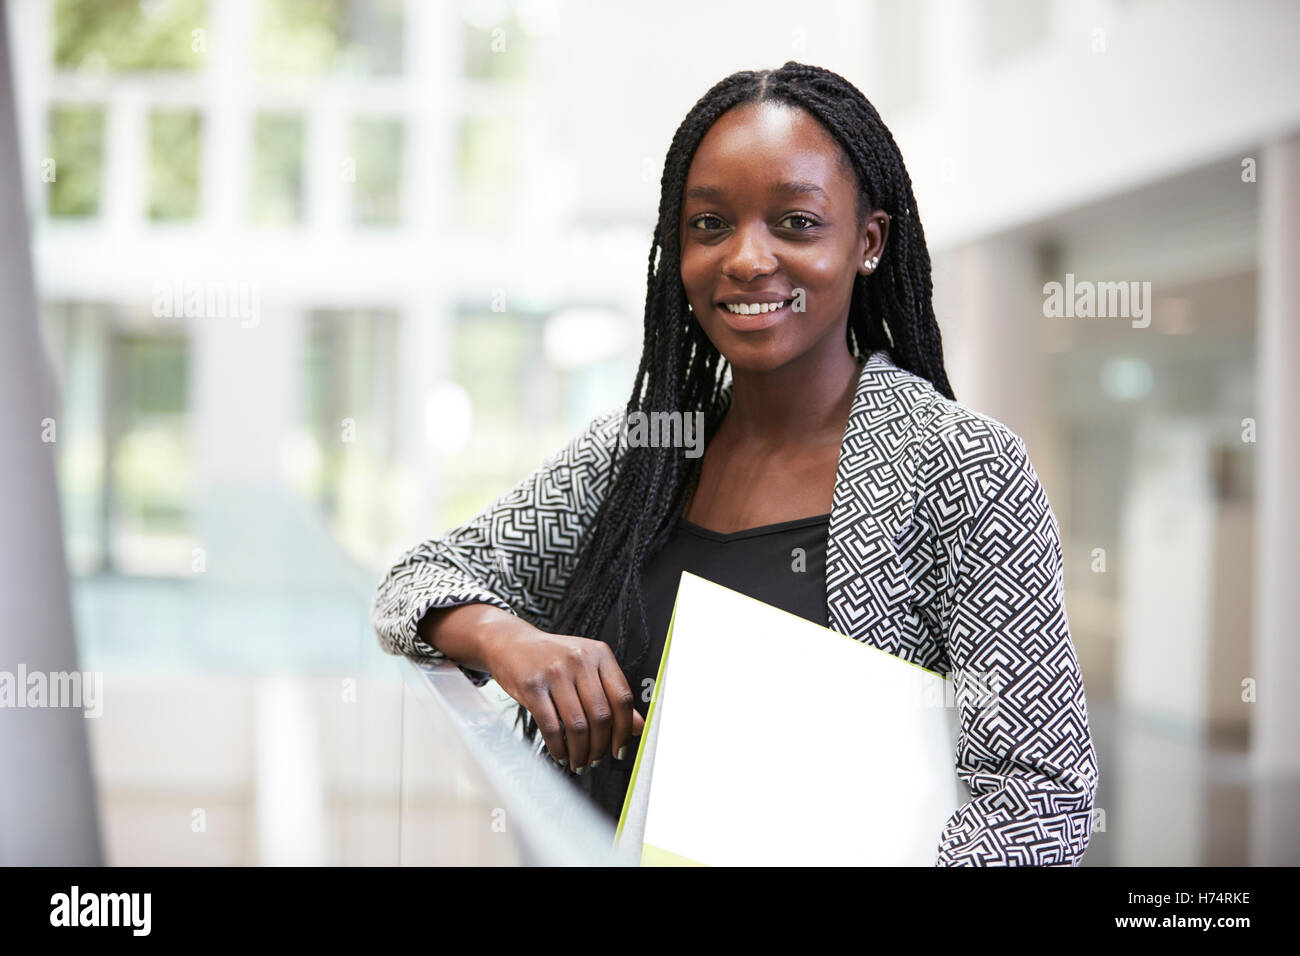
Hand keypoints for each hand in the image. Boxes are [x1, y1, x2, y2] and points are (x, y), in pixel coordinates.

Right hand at [484, 619, 644, 772]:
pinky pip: (551, 727)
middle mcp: (580, 659)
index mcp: (600, 654)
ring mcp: (555, 672)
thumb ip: (612, 694)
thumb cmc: (552, 658)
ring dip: (581, 752)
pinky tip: (560, 754)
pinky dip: (558, 748)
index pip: (622, 698)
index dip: (624, 730)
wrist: (511, 643)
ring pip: (578, 725)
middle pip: (601, 715)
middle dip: (601, 746)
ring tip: (579, 761)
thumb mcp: (587, 668)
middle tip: (596, 759)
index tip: (620, 749)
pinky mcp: (532, 686)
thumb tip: (639, 726)